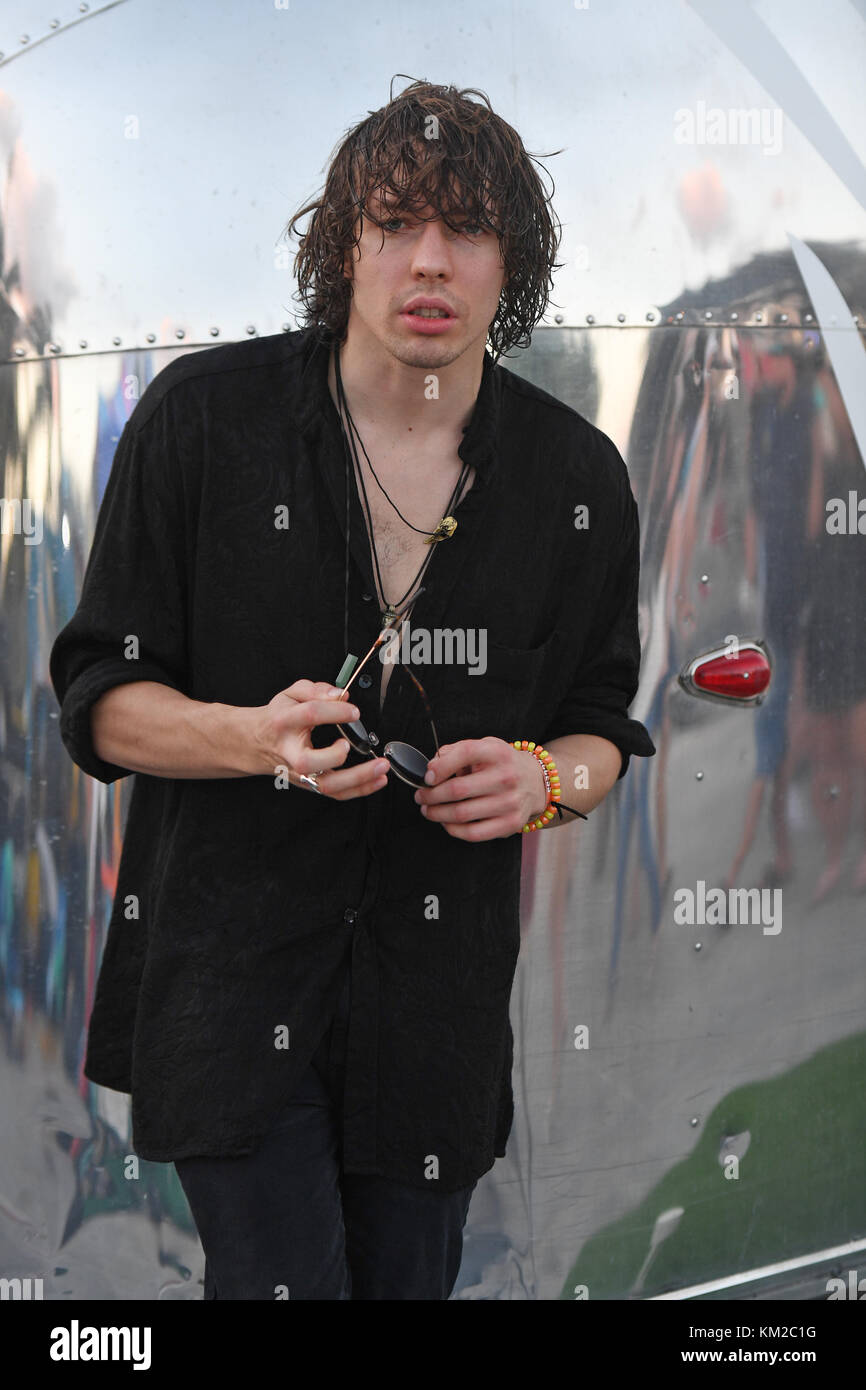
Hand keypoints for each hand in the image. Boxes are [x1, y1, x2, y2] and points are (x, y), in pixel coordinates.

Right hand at [250, 680, 390, 799]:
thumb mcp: (290, 695)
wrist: (256, 743)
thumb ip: (315, 690)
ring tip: (382, 768)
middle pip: (309, 762)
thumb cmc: (277, 718)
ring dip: (358, 779)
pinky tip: (378, 780)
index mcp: (284, 723)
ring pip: (326, 785)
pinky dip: (360, 789)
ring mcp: (300, 772)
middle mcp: (290, 752)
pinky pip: (336, 793)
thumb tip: (341, 695)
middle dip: (335, 756)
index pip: (310, 714)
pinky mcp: (310, 784)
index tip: (353, 710)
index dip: (334, 711)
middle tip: (353, 743)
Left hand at [413, 737, 548, 840]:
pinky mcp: (511, 823)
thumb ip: (456, 751)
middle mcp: (506, 777)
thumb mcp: (484, 747)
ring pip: (461, 813)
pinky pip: (473, 833)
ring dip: (437, 814)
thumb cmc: (501, 764)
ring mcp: (510, 802)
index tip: (427, 777)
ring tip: (428, 810)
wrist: (536, 782)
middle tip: (421, 796)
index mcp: (497, 752)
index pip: (464, 754)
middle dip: (431, 795)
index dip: (440, 767)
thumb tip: (432, 769)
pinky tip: (446, 823)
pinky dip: (453, 829)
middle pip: (457, 789)